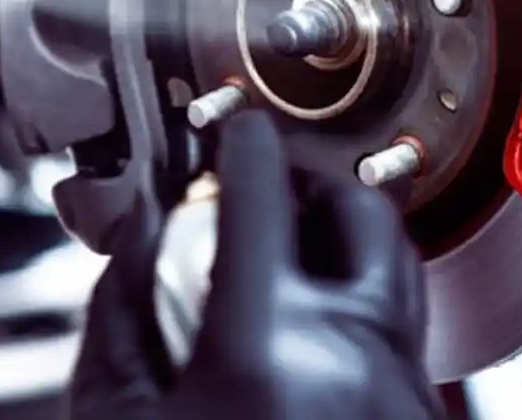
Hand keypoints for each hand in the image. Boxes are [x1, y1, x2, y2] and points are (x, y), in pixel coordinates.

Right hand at [68, 112, 442, 419]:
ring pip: (396, 269)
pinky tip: (313, 340)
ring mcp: (401, 390)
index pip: (259, 187)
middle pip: (357, 209)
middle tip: (266, 190)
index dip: (239, 139)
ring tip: (292, 256)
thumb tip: (139, 232)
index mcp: (262, 344)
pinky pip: (404, 335)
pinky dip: (361, 309)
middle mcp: (351, 354)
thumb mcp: (117, 419)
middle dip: (309, 181)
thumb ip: (120, 308)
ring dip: (346, 239)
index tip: (230, 131)